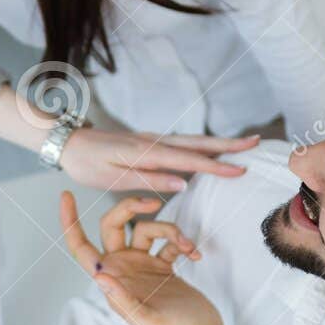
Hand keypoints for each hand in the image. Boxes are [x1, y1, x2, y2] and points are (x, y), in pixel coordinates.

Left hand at [57, 129, 256, 194]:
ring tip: (244, 144)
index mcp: (147, 152)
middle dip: (228, 144)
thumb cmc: (86, 163)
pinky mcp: (149, 143)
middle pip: (197, 144)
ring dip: (218, 143)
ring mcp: (152, 140)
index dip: (216, 166)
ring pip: (191, 141)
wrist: (68, 142)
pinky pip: (181, 144)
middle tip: (257, 143)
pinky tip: (210, 150)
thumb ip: (148, 180)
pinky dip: (201, 146)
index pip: (188, 160)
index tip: (241, 170)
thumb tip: (183, 184)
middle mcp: (154, 142)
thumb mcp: (112, 177)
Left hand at [60, 191, 224, 324]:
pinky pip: (167, 240)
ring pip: (145, 228)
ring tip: (188, 246)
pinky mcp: (161, 263)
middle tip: (151, 201)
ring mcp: (141, 263)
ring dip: (169, 230)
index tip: (66, 195)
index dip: (70, 223)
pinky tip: (195, 255)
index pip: (81, 248)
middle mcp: (121, 267)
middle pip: (112, 225)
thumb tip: (99, 275)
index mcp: (110, 278)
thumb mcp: (147, 321)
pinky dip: (182, 242)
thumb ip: (123, 300)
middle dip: (129, 207)